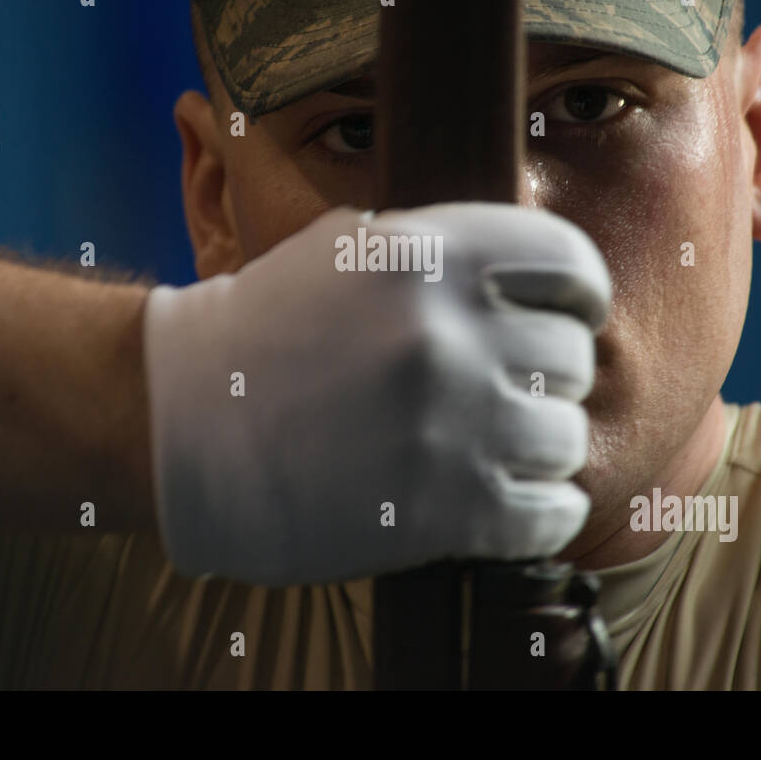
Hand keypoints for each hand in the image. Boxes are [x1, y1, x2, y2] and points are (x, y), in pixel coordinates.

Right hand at [143, 203, 610, 585]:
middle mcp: (448, 332)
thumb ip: (441, 246)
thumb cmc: (263, 332)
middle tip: (498, 392)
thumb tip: (528, 266)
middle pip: (570, 356)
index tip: (567, 314)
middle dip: (539, 376)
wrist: (183, 428)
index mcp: (428, 254)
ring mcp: (452, 424)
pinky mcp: (446, 510)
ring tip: (488, 449)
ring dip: (534, 447)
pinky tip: (502, 502)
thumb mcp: (345, 247)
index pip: (569, 262)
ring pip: (566, 436)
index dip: (578, 292)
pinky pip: (553, 513)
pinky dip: (539, 513)